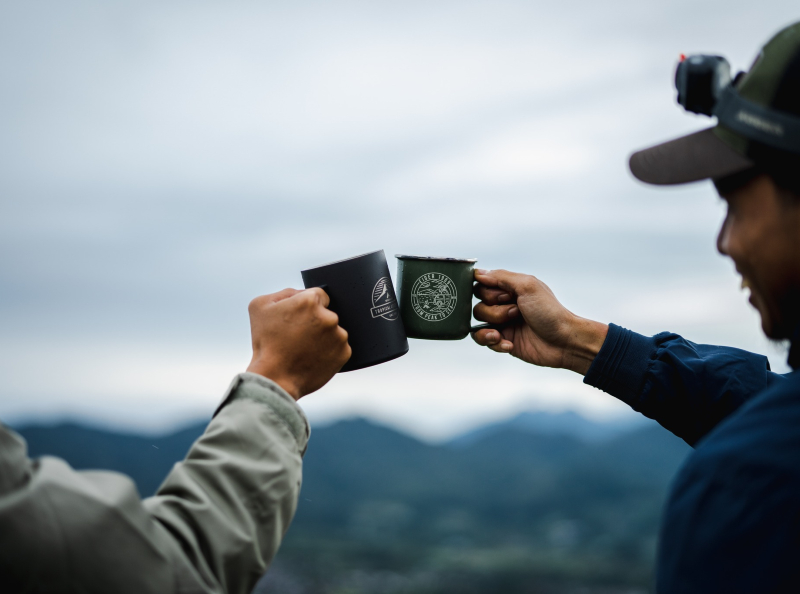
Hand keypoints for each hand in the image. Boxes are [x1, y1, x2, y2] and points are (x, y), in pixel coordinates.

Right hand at [246, 288, 350, 398]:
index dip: (308, 306)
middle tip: (298, 336)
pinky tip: (313, 357)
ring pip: (334, 331)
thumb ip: (283, 293)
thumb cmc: (265, 343)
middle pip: (327, 313)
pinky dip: (329, 351)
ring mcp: (339, 336)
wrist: (275, 378)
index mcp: (310, 301)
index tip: (300, 318)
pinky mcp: (344, 353)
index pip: (319, 295)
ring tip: (305, 348)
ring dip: (323, 337)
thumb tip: (298, 293)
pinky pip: (339, 347)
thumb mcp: (260, 306)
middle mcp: (329, 316)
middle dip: (315, 322)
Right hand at [471, 269, 607, 374]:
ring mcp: (503, 324)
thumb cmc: (550, 312)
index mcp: (510, 289)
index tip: (504, 296)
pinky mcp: (503, 340)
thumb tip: (478, 273)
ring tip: (504, 332)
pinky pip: (483, 341)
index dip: (487, 292)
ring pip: (478, 324)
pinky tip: (509, 344)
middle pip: (478, 305)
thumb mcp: (528, 286)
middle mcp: (504, 305)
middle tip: (515, 312)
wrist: (564, 342)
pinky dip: (494, 343)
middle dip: (494, 311)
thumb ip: (501, 277)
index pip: (482, 285)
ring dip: (490, 327)